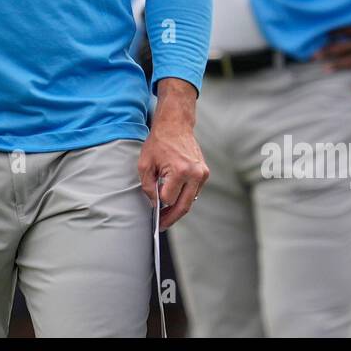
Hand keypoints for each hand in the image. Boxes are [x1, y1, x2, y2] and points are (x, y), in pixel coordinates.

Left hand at [137, 78, 208, 229]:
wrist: (175, 125)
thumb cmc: (159, 142)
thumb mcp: (145, 164)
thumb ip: (148, 187)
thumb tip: (154, 204)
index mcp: (180, 171)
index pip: (168, 199)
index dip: (158, 204)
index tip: (153, 211)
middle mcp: (195, 174)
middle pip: (184, 206)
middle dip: (171, 217)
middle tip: (162, 226)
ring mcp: (202, 174)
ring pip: (190, 200)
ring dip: (178, 208)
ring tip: (166, 215)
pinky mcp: (204, 173)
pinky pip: (194, 192)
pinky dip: (184, 197)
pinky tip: (174, 199)